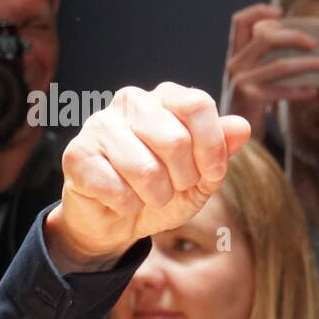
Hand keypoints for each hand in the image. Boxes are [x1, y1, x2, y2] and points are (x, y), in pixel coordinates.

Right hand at [47, 82, 249, 268]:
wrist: (119, 220)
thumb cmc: (163, 189)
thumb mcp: (202, 175)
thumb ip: (222, 149)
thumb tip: (241, 126)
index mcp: (166, 98)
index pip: (198, 104)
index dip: (212, 147)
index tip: (210, 173)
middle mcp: (132, 102)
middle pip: (175, 139)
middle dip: (184, 178)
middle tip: (175, 187)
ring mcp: (100, 125)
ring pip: (146, 169)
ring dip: (156, 196)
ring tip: (150, 196)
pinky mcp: (77, 155)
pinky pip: (117, 189)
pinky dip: (129, 206)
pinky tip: (122, 201)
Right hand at [220, 3, 318, 135]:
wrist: (235, 141)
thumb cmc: (255, 109)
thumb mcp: (258, 81)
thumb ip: (272, 63)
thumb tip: (311, 48)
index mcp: (235, 56)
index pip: (240, 22)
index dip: (259, 11)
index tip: (281, 11)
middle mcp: (234, 64)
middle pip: (266, 36)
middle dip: (295, 36)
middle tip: (316, 42)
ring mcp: (241, 81)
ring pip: (280, 64)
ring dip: (308, 63)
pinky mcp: (250, 98)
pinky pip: (283, 89)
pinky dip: (301, 90)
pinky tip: (314, 92)